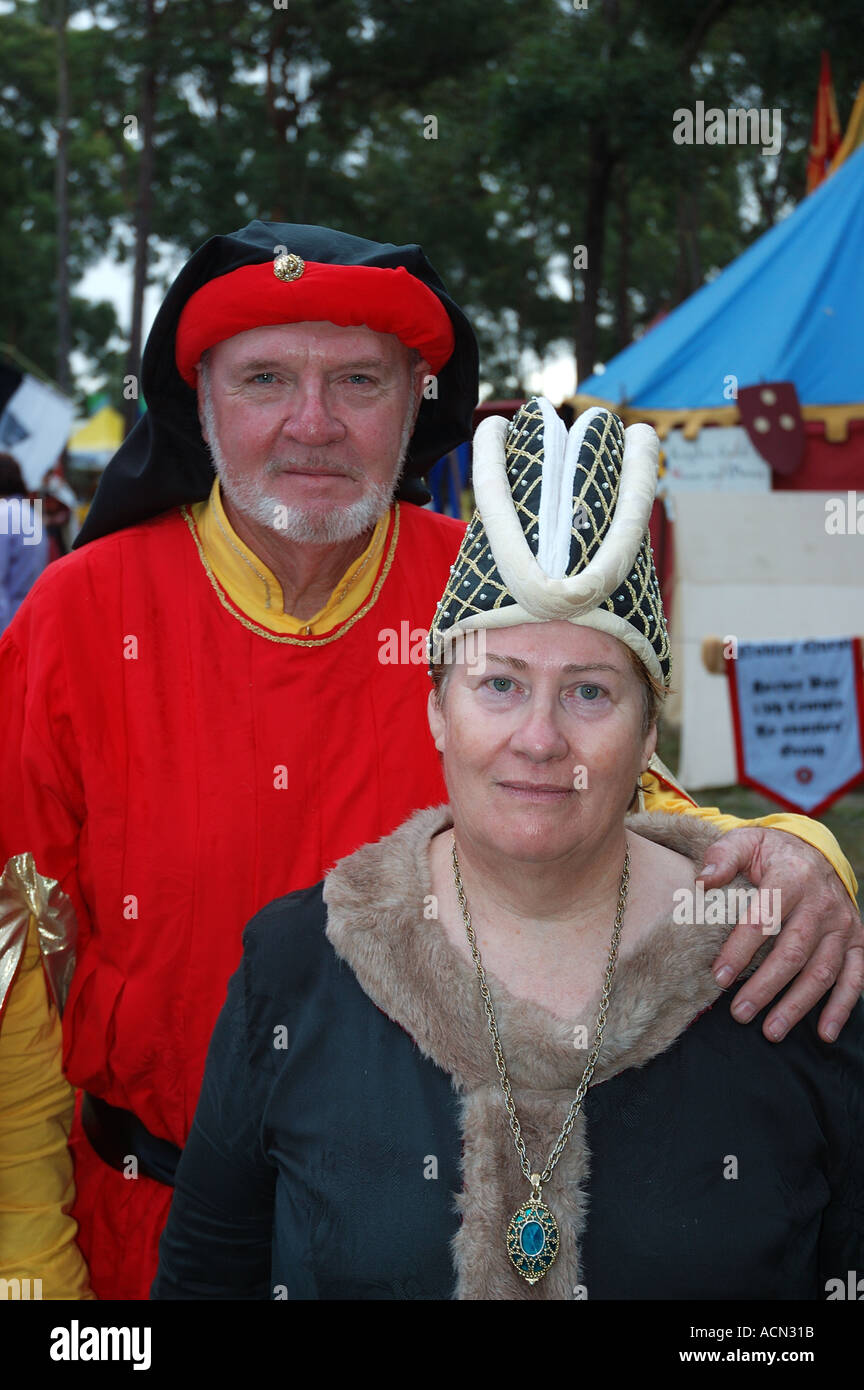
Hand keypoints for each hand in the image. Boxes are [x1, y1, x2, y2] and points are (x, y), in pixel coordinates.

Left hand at [700, 827, 863, 1042]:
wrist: (814, 851)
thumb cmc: (770, 853)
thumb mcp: (745, 842)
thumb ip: (722, 856)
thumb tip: (703, 880)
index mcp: (791, 876)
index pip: (765, 918)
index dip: (741, 949)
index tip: (719, 976)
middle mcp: (822, 903)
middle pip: (794, 951)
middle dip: (766, 986)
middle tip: (740, 1013)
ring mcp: (842, 924)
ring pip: (822, 970)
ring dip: (798, 1004)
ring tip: (771, 1031)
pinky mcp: (857, 940)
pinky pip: (855, 977)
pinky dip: (842, 1007)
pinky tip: (824, 1032)